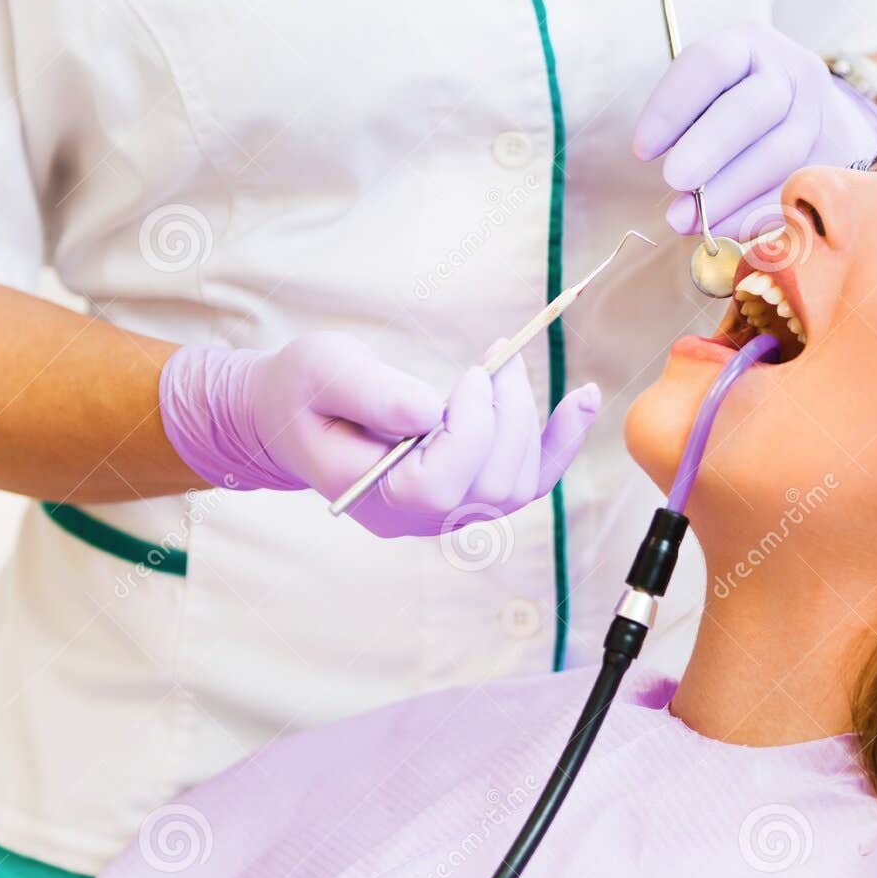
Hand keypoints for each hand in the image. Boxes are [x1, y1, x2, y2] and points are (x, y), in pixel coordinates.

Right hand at [159, 333, 598, 537]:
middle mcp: (419, 519)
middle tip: (496, 358)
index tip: (473, 375)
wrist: (292, 413)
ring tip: (508, 365)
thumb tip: (431, 409)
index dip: (472, 428)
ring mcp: (448, 510)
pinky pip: (529, 479)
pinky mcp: (469, 489)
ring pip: (519, 484)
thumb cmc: (302, 391)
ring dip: (529, 419)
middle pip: (492, 485)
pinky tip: (584, 398)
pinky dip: (561, 440)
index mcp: (378, 499)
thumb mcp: (323, 372)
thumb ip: (372, 392)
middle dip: (508, 414)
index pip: (444, 484)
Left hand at [632, 24, 876, 238]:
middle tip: (673, 179)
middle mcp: (792, 74)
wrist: (823, 118)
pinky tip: (721, 228)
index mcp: (751, 45)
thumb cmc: (744, 108)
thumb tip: (680, 193)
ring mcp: (820, 117)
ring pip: (780, 154)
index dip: (673, 106)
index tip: (642, 149)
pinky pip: (796, 191)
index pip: (711, 62)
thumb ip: (692, 126)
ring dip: (728, 193)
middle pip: (754, 106)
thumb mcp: (717, 93)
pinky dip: (755, 215)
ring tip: (685, 219)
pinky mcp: (837, 159)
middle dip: (709, 146)